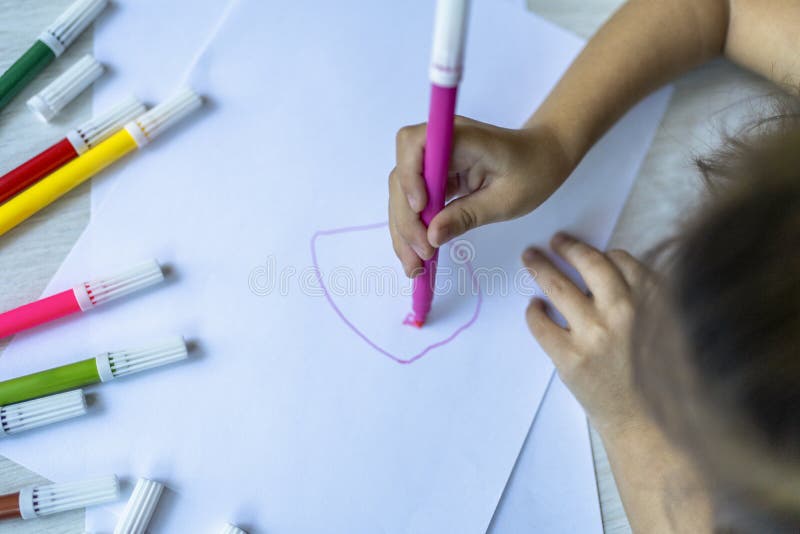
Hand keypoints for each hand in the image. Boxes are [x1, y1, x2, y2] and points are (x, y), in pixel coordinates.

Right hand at [388, 116, 569, 275]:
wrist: (544, 157)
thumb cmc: (534, 170)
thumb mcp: (507, 199)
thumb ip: (468, 215)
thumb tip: (432, 236)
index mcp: (460, 138)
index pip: (414, 144)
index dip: (409, 175)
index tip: (420, 208)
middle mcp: (439, 145)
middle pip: (401, 177)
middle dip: (406, 219)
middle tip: (421, 256)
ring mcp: (434, 162)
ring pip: (402, 194)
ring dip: (404, 230)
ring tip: (415, 266)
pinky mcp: (434, 178)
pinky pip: (413, 203)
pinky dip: (413, 229)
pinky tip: (417, 254)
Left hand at [522, 232, 649, 437]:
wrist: (647, 425)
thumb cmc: (658, 375)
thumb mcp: (667, 327)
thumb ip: (646, 298)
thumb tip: (610, 268)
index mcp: (653, 300)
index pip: (621, 260)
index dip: (603, 255)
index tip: (592, 254)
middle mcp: (623, 311)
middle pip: (588, 264)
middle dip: (568, 247)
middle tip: (554, 240)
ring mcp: (593, 334)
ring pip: (557, 287)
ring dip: (540, 267)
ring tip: (530, 258)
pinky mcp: (569, 358)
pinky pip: (541, 325)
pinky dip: (533, 312)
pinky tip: (533, 307)